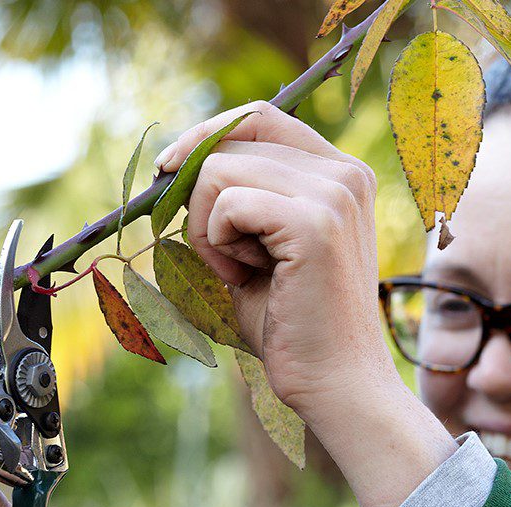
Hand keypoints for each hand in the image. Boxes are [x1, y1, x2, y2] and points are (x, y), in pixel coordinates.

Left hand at [159, 101, 456, 506]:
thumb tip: (174, 168)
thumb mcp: (254, 250)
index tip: (166, 169)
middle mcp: (344, 172)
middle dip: (199, 199)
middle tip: (223, 256)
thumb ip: (229, 203)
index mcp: (338, 173)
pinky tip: (245, 279)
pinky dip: (216, 245)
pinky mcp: (314, 222)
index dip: (204, 135)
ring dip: (207, 230)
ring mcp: (334, 193)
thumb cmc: (287, 324)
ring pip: (217, 172)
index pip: (258, 118)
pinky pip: (225, 205)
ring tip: (241, 272)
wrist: (332, 384)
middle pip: (230, 142)